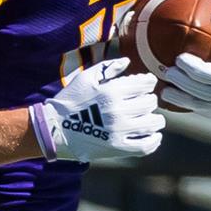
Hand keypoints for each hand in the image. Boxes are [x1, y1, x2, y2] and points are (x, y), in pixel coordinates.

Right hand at [32, 56, 164, 163]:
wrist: (55, 129)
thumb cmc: (70, 101)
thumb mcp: (85, 78)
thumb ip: (108, 67)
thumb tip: (127, 61)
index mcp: (111, 91)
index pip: (145, 84)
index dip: (148, 82)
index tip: (145, 84)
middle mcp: (117, 111)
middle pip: (150, 103)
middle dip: (149, 99)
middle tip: (144, 102)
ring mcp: (119, 131)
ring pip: (152, 123)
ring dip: (155, 119)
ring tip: (151, 118)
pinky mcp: (117, 148)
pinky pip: (145, 146)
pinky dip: (154, 141)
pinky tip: (154, 136)